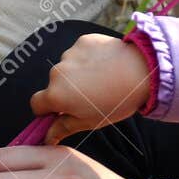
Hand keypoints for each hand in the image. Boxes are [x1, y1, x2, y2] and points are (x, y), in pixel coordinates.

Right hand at [30, 34, 151, 143]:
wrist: (141, 71)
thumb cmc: (115, 101)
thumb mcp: (89, 122)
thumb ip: (63, 128)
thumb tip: (47, 138)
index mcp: (55, 95)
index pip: (36, 104)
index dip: (46, 111)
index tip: (60, 113)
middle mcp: (57, 72)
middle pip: (53, 85)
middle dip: (65, 91)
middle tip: (90, 98)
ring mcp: (69, 54)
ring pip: (67, 68)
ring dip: (77, 74)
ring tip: (101, 81)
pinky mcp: (83, 41)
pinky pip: (79, 53)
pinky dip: (88, 59)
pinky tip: (105, 66)